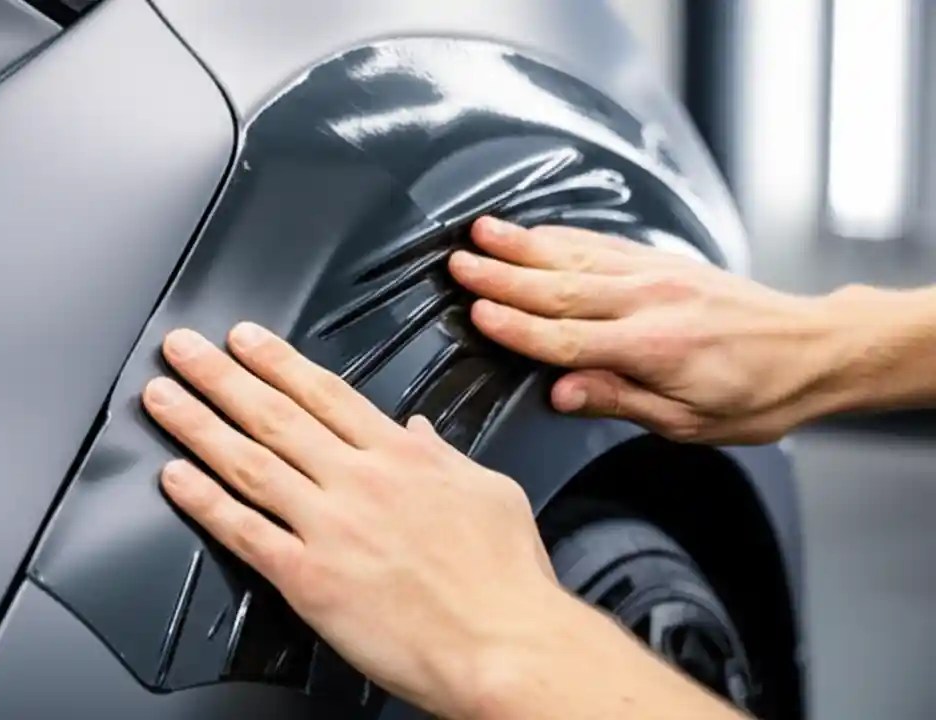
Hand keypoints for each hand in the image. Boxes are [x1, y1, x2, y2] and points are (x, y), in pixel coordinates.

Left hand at [141, 324, 743, 719]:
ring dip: (199, 424)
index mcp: (402, 456)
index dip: (276, 359)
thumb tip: (420, 430)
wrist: (506, 647)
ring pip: (249, 461)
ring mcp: (329, 527)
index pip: (325, 392)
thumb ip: (444, 456)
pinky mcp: (309, 578)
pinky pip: (244, 531)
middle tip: (182, 347)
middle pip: (275, 414)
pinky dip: (205, 501)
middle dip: (221, 375)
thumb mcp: (490, 492)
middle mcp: (358, 481)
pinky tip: (174, 477)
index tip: (243, 337)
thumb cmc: (506, 581)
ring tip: (163, 397)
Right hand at [449, 217, 865, 443]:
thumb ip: (619, 401)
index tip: (475, 312)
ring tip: (481, 231)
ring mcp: (655, 275)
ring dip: (523, 245)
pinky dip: (563, 236)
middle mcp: (648, 302)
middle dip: (503, 275)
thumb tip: (560, 393)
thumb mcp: (688, 422)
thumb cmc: (754, 396)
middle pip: (560, 288)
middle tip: (457, 263)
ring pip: (574, 257)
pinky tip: (536, 231)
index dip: (516, 328)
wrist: (813, 350)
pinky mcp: (662, 262)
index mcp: (652, 348)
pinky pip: (602, 245)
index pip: (566, 338)